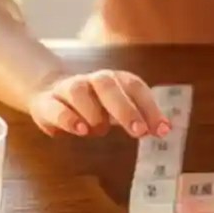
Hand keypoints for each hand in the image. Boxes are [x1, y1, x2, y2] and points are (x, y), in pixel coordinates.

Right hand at [28, 70, 169, 138]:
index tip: (163, 131)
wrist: (49, 91)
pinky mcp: (47, 103)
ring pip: (79, 91)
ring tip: (101, 130)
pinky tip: (80, 130)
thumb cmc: (94, 104)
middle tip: (139, 132)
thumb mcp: (118, 109)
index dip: (150, 108)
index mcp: (115, 80)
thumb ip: (141, 118)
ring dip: (92, 111)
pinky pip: (56, 107)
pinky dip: (68, 118)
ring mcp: (68, 89)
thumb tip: (165, 129)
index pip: (135, 88)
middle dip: (125, 109)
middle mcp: (93, 81)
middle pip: (108, 86)